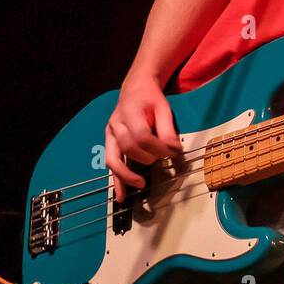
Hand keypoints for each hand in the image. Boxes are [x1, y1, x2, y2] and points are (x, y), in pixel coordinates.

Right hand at [106, 75, 182, 202]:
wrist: (135, 88)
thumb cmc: (150, 98)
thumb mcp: (163, 108)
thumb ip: (167, 129)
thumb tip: (174, 150)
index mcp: (129, 112)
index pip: (141, 135)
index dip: (157, 147)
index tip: (172, 152)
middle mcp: (116, 124)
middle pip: (128, 147)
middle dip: (147, 157)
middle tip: (162, 159)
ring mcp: (110, 134)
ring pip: (113, 158)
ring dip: (126, 174)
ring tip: (140, 185)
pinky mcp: (109, 143)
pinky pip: (110, 163)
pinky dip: (116, 180)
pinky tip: (120, 195)